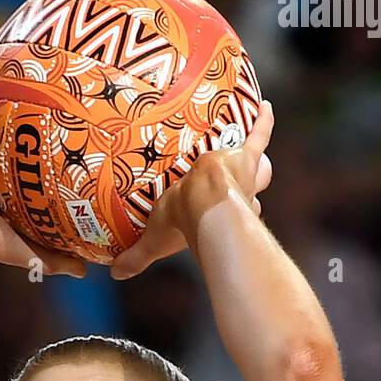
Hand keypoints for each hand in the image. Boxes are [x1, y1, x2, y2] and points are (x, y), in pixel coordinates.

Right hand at [0, 71, 85, 277]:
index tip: (66, 143)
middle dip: (26, 123)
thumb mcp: (25, 250)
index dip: (43, 161)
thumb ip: (53, 258)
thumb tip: (86, 271)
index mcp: (0, 196)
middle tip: (51, 98)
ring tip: (19, 71)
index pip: (27, 175)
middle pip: (9, 143)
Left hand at [111, 100, 274, 279]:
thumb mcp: (154, 240)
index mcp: (217, 218)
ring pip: (256, 169)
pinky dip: (263, 121)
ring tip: (249, 150)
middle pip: (246, 194)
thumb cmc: (182, 222)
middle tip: (236, 181)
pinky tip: (264, 105)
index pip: (224, 218)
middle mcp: (236, 199)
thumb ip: (137, 257)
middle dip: (245, 192)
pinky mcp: (244, 155)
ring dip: (256, 162)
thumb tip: (115, 275)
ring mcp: (242, 176)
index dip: (224, 220)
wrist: (203, 199)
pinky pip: (258, 135)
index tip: (212, 216)